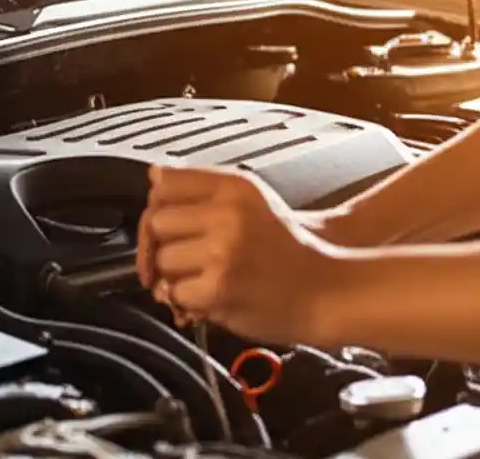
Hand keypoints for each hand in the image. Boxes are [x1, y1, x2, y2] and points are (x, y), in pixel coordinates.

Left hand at [136, 164, 340, 344]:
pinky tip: (212, 298)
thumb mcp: (251, 202)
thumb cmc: (284, 248)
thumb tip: (152, 178)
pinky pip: (176, 293)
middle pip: (156, 222)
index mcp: (233, 187)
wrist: (327, 289)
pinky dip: (187, 302)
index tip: (169, 224)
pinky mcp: (220, 288)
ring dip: (175, 277)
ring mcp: (222, 252)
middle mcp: (227, 213)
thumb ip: (203, 188)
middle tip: (189, 258)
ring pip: (162, 261)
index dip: (158, 206)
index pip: (165, 182)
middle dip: (165, 245)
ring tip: (205, 279)